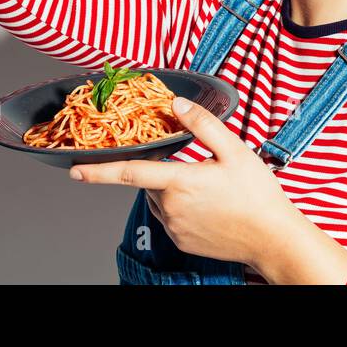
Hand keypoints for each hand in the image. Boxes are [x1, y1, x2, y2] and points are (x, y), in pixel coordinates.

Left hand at [70, 96, 303, 269]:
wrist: (272, 239)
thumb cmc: (257, 194)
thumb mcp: (235, 150)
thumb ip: (203, 124)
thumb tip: (177, 105)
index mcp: (179, 182)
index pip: (129, 173)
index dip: (98, 172)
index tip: (74, 171)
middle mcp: (170, 207)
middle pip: (152, 182)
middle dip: (166, 170)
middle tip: (201, 168)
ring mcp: (174, 228)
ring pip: (160, 199)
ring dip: (173, 189)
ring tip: (211, 188)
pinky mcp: (181, 242)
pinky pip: (171, 217)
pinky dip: (182, 207)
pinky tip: (210, 205)